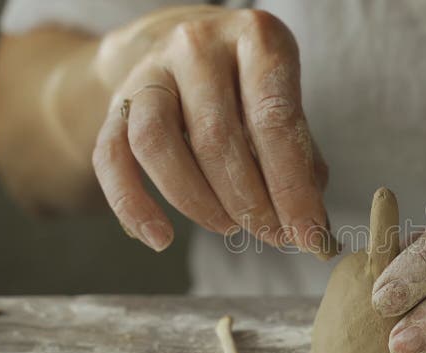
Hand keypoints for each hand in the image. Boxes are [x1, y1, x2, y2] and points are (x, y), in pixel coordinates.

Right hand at [90, 7, 331, 254]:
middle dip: (249, 202)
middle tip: (271, 235)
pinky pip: (111, 158)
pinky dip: (133, 206)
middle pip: (216, 137)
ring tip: (229, 227)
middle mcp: (199, 46)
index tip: (309, 235)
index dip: (293, 187)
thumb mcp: (285, 104)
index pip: (275, 120)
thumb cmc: (248, 87)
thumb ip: (302, 160)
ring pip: (157, 144)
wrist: (182, 48)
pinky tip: (161, 239)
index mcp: (257, 39)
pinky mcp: (115, 101)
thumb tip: (314, 228)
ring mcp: (150, 70)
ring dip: (198, 202)